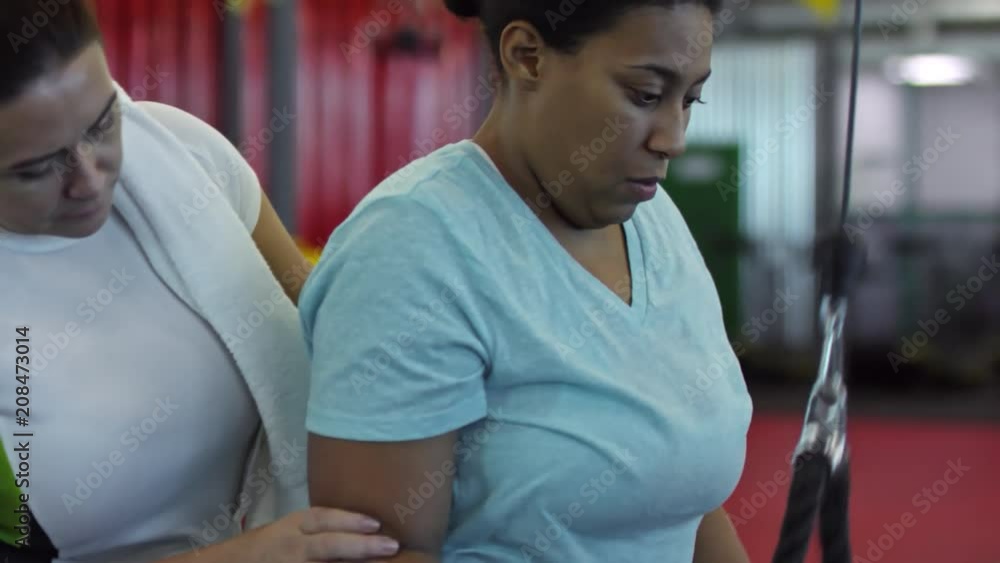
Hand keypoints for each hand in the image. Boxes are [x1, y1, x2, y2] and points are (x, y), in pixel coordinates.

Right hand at [249, 507, 399, 561]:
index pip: (322, 518)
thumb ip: (321, 528)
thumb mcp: (291, 528)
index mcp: (294, 526)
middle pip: (329, 545)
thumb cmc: (271, 544)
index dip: (350, 520)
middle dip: (361, 546)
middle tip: (390, 546)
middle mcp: (293, 546)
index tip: (376, 523)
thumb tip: (367, 528)